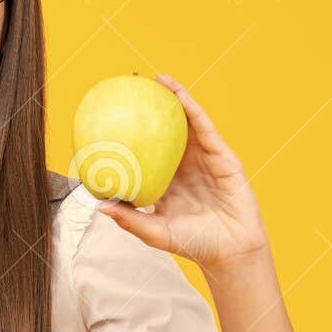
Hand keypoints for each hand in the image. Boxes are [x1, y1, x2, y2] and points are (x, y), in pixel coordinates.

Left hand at [94, 73, 269, 270]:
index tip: (114, 120)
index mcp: (167, 183)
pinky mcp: (223, 156)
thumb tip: (100, 205)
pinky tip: (179, 94)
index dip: (134, 136)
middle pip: (167, 133)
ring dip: (174, 99)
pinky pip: (205, 128)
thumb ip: (130, 219)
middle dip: (153, 110)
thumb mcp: (156, 232)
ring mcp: (205, 160)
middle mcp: (185, 167)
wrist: (231, 252)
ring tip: (158, 79)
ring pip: (188, 124)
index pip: (148, 153)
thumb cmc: (195, 245)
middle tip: (133, 89)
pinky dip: (192, 108)